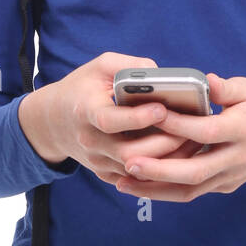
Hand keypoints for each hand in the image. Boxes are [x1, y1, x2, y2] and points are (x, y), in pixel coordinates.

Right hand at [20, 52, 200, 183]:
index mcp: (85, 111)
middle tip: (192, 130)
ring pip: (136, 170)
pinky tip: (180, 155)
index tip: (163, 109)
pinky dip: (159, 170)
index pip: (110, 121)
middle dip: (163, 143)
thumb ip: (129, 66)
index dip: (138, 118)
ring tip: (192, 142)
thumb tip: (162, 74)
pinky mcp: (105, 173)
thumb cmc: (82, 88)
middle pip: (129, 153)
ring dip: (166, 159)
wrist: (52, 121)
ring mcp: (96, 161)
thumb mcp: (100, 67)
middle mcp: (89, 141)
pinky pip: (136, 179)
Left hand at [113, 73, 245, 200]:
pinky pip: (193, 192)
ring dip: (155, 190)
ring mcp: (232, 176)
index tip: (151, 116)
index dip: (178, 126)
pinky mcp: (227, 185)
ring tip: (121, 181)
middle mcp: (238, 158)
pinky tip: (139, 185)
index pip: (207, 131)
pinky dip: (165, 191)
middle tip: (127, 162)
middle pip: (196, 172)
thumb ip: (227, 88)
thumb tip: (205, 80)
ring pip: (191, 190)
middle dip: (159, 170)